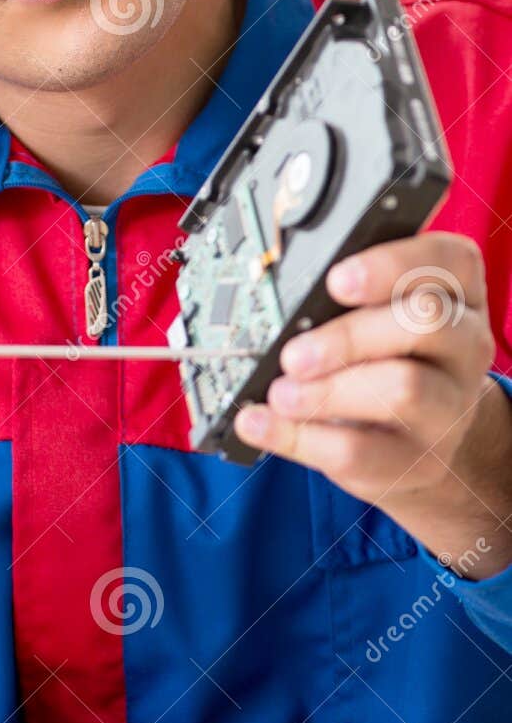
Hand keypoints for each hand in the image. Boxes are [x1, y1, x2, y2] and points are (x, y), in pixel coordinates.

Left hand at [232, 232, 511, 577]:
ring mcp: (450, 407)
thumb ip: (346, 298)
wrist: (421, 441)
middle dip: (350, 335)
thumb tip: (278, 301)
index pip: (448, 260)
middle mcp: (465, 344)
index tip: (336, 280)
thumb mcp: (379, 316)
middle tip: (294, 353)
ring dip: (329, 391)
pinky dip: (298, 436)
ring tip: (280, 393)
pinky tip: (258, 422)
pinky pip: (360, 450)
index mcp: (457, 292)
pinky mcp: (420, 462)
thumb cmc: (388, 357)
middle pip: (426, 322)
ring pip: (405, 390)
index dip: (392, 265)